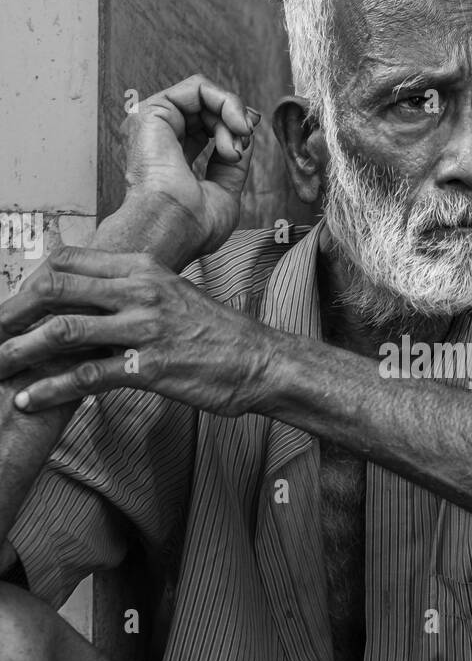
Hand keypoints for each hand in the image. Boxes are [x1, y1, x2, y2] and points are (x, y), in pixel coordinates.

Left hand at [0, 247, 278, 416]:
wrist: (258, 361)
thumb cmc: (213, 332)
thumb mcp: (170, 292)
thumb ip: (128, 286)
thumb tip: (85, 287)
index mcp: (142, 268)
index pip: (67, 261)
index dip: (27, 282)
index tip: (9, 305)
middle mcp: (139, 291)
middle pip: (54, 289)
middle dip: (9, 313)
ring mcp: (144, 328)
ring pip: (63, 332)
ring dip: (19, 351)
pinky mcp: (150, 368)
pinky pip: (88, 376)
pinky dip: (52, 388)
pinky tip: (29, 399)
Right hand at [121, 74, 261, 255]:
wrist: (172, 229)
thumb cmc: (192, 225)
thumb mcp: (224, 190)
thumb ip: (232, 162)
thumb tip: (244, 134)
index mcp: (169, 159)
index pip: (205, 128)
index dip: (232, 127)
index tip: (247, 142)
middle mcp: (158, 138)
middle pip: (206, 109)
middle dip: (235, 122)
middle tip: (243, 145)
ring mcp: (152, 123)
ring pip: (204, 95)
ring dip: (232, 116)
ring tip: (236, 145)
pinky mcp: (151, 111)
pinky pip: (197, 87)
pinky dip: (225, 103)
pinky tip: (234, 127)